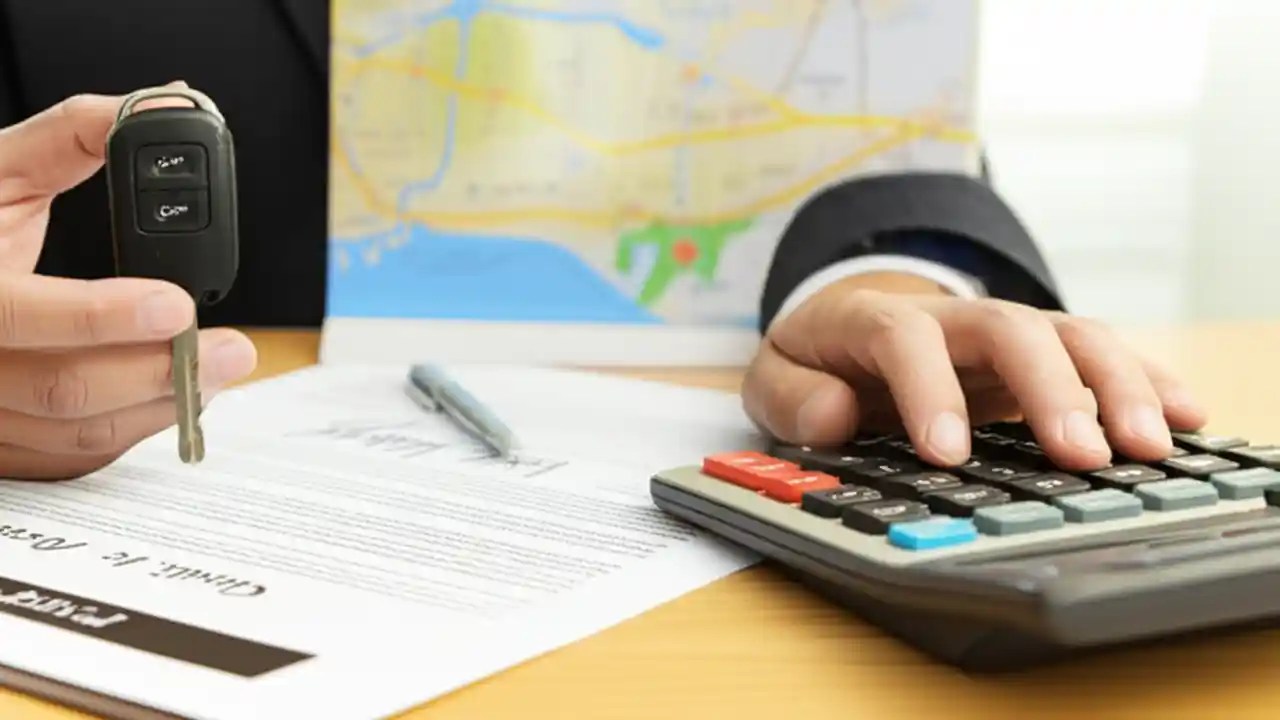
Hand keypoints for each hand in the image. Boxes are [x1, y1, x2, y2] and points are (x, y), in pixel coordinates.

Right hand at [0, 86, 256, 479]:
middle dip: (162, 371)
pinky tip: (174, 395)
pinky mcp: (4, 444)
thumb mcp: (2, 170)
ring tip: (218, 367)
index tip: (176, 304)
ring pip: (77, 431)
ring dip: (161, 403)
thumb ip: (76, 134)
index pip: (18, 313)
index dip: (101, 315)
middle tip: (234, 350)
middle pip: (62, 388)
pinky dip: (136, 427)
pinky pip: (76, 455)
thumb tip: (164, 102)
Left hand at [742, 273, 1205, 470]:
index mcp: (875, 320)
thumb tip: (834, 415)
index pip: (906, 339)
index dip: (929, 391)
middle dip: (1050, 387)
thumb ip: (791, 396)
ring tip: (1149, 447)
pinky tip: (1186, 417)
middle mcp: (950, 318)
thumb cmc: (817, 358)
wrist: (849, 324)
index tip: (947, 454)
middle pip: (1008, 328)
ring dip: (1114, 386)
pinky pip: (1097, 356)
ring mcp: (1001, 335)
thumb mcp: (774, 376)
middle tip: (1081, 455)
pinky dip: (1144, 382)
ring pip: (1067, 336)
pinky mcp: (1038, 358)